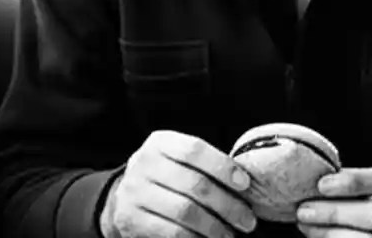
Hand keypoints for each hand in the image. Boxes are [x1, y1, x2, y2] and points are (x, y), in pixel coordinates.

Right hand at [102, 130, 258, 237]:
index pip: (194, 150)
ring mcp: (134, 193)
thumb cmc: (165, 177)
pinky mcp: (130, 220)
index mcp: (159, 143)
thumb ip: (205, 166)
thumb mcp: (178, 161)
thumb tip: (246, 184)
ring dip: (215, 227)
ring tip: (231, 235)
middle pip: (194, 184)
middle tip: (248, 220)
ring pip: (185, 211)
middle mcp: (143, 164)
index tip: (246, 184)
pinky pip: (171, 232)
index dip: (223, 166)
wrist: (123, 199)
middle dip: (227, 205)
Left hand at [294, 166, 371, 237]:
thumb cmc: (367, 192)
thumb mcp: (364, 179)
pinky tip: (315, 234)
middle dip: (335, 212)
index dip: (354, 182)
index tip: (322, 184)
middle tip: (304, 209)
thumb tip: (312, 183)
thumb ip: (345, 179)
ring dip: (330, 232)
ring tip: (305, 223)